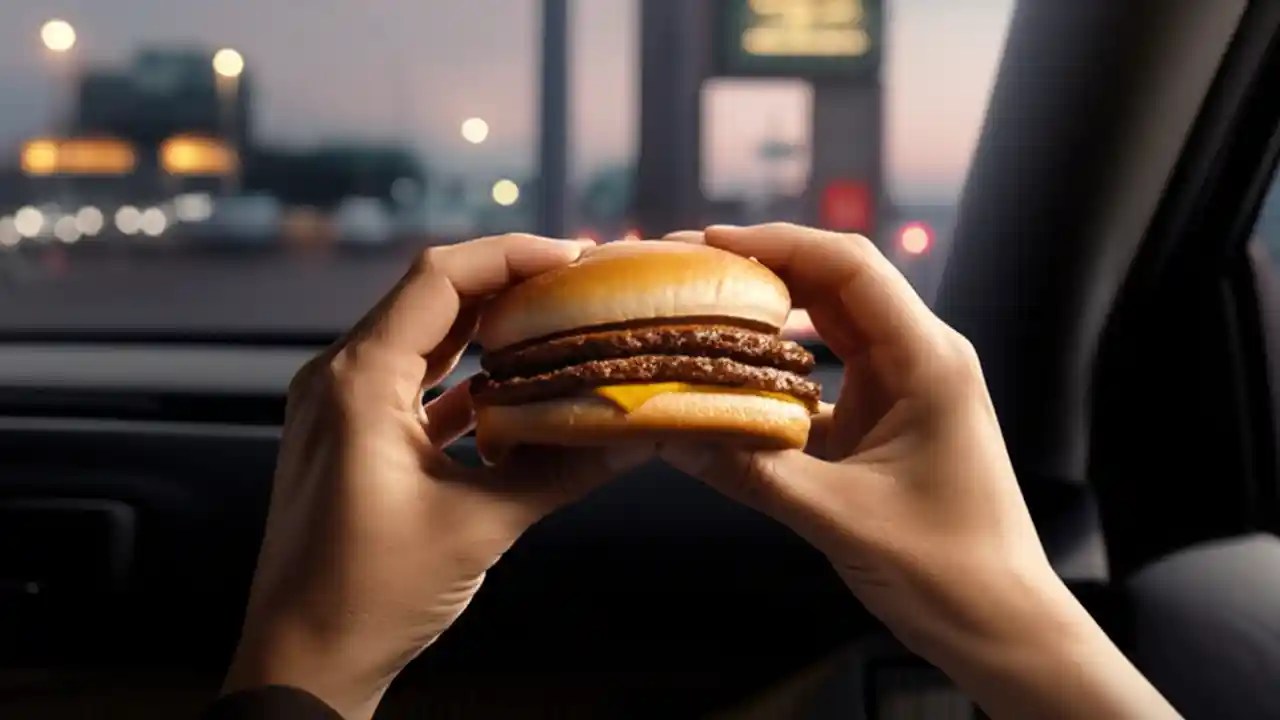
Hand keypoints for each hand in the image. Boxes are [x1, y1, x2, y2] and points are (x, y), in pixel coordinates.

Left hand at [222, 235, 651, 719]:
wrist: (303, 662)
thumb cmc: (371, 593)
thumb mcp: (478, 527)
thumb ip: (560, 469)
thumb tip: (638, 430)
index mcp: (359, 380)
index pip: (440, 278)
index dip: (512, 256)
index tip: (577, 259)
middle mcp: (340, 377)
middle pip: (432, 298)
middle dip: (508, 284)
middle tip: (581, 285)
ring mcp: (340, 406)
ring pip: (423, 339)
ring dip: (488, 329)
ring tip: (559, 322)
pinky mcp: (351, 437)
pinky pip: (414, 383)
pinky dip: (465, 378)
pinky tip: (517, 388)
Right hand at [663, 224, 1177, 719]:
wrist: (1001, 625)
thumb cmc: (945, 571)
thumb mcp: (839, 518)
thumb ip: (752, 472)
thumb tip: (668, 430)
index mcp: (927, 360)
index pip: (849, 267)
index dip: (777, 243)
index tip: (710, 243)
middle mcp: (919, 358)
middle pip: (832, 283)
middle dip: (760, 267)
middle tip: (685, 268)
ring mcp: (903, 387)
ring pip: (827, 324)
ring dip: (766, 312)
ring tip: (699, 303)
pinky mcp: (885, 418)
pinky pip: (824, 373)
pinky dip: (776, 367)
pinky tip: (729, 370)